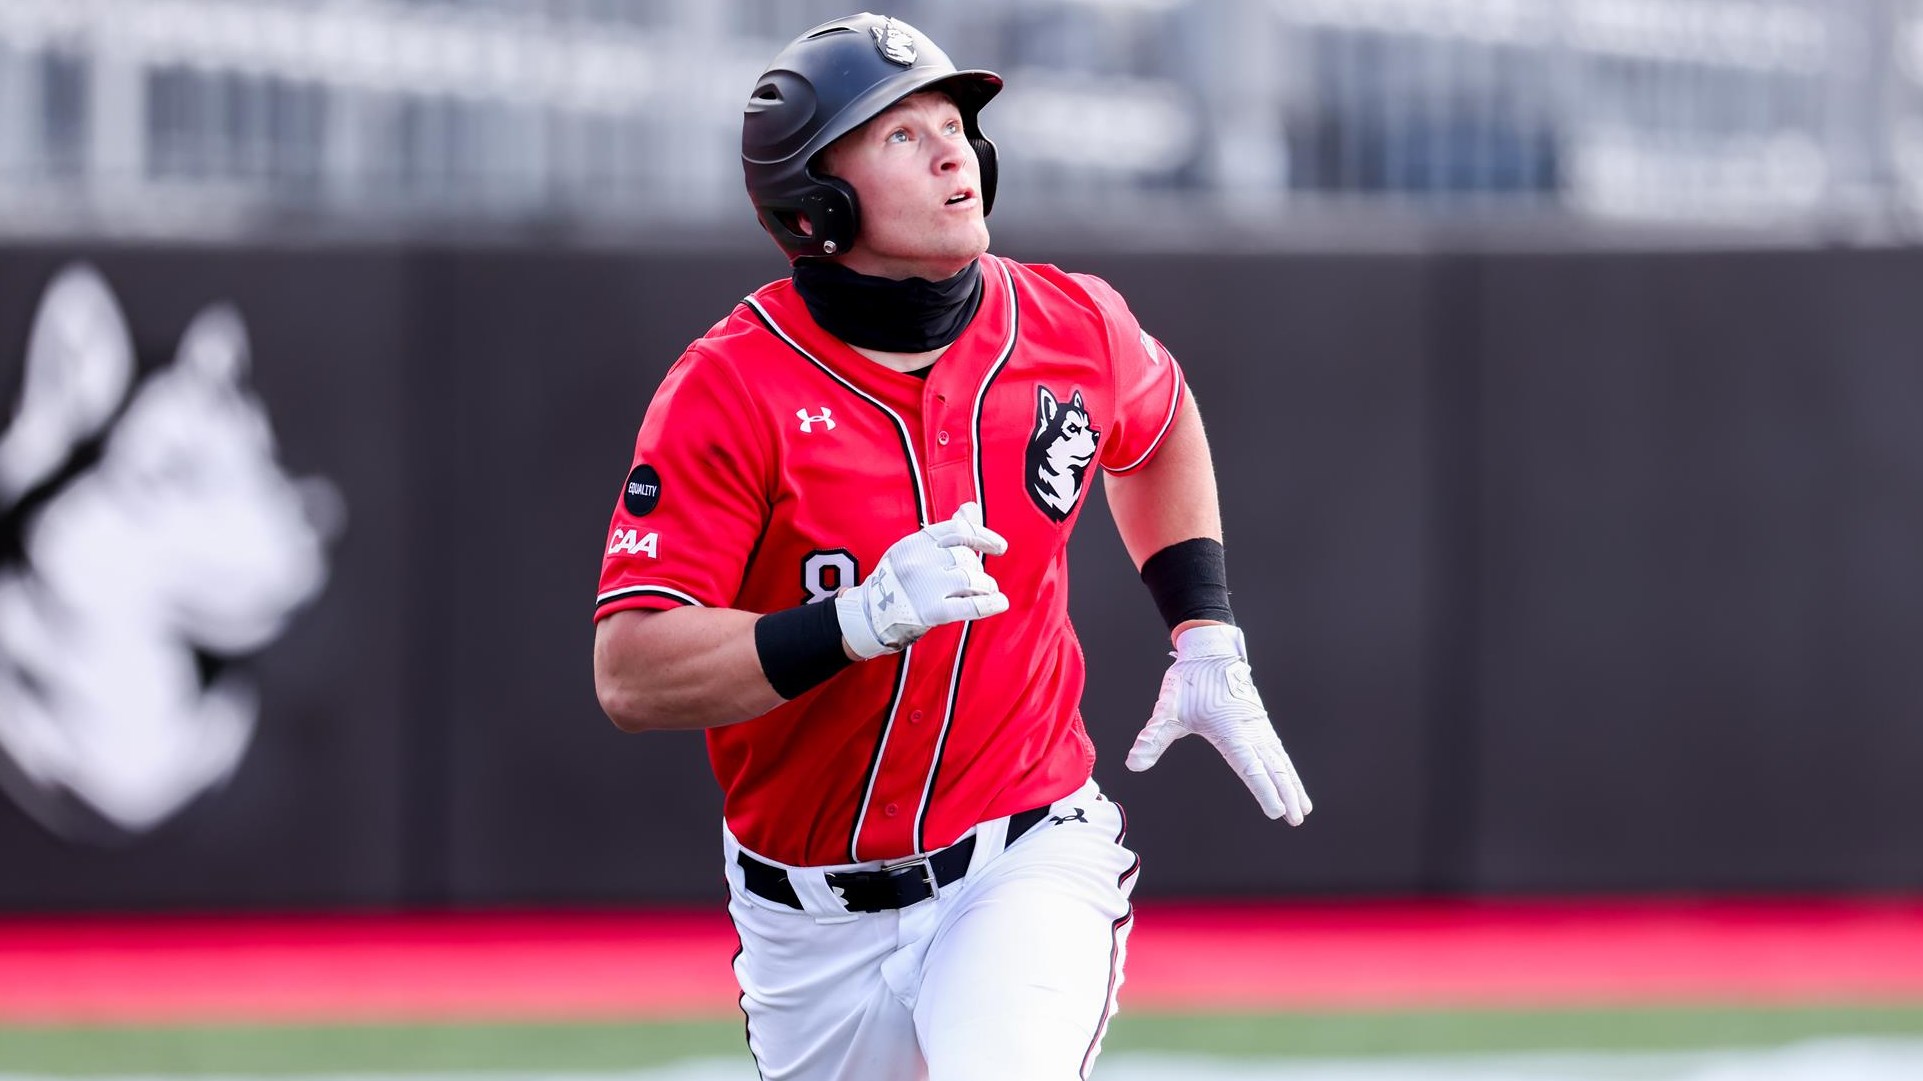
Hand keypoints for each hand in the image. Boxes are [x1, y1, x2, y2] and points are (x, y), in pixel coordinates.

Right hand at [835, 502, 1009, 658]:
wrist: (868, 616)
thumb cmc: (898, 580)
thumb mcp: (915, 549)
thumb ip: (947, 531)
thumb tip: (972, 507)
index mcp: (916, 542)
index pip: (959, 530)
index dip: (985, 537)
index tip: (1000, 547)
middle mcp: (919, 560)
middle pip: (966, 558)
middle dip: (977, 570)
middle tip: (978, 582)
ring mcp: (925, 586)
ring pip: (972, 579)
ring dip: (985, 586)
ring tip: (986, 592)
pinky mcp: (931, 611)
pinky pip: (970, 605)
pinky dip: (990, 604)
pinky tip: (1000, 603)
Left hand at [1126, 624, 1311, 824]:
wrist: (1211, 651)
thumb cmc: (1189, 681)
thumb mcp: (1168, 709)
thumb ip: (1153, 738)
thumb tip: (1133, 764)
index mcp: (1230, 730)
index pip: (1250, 767)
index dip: (1264, 790)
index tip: (1277, 810)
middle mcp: (1250, 730)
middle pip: (1273, 768)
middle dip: (1287, 794)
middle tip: (1297, 819)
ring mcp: (1258, 726)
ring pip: (1280, 760)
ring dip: (1293, 784)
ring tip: (1304, 809)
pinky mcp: (1260, 722)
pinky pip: (1278, 750)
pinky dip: (1288, 767)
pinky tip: (1293, 780)